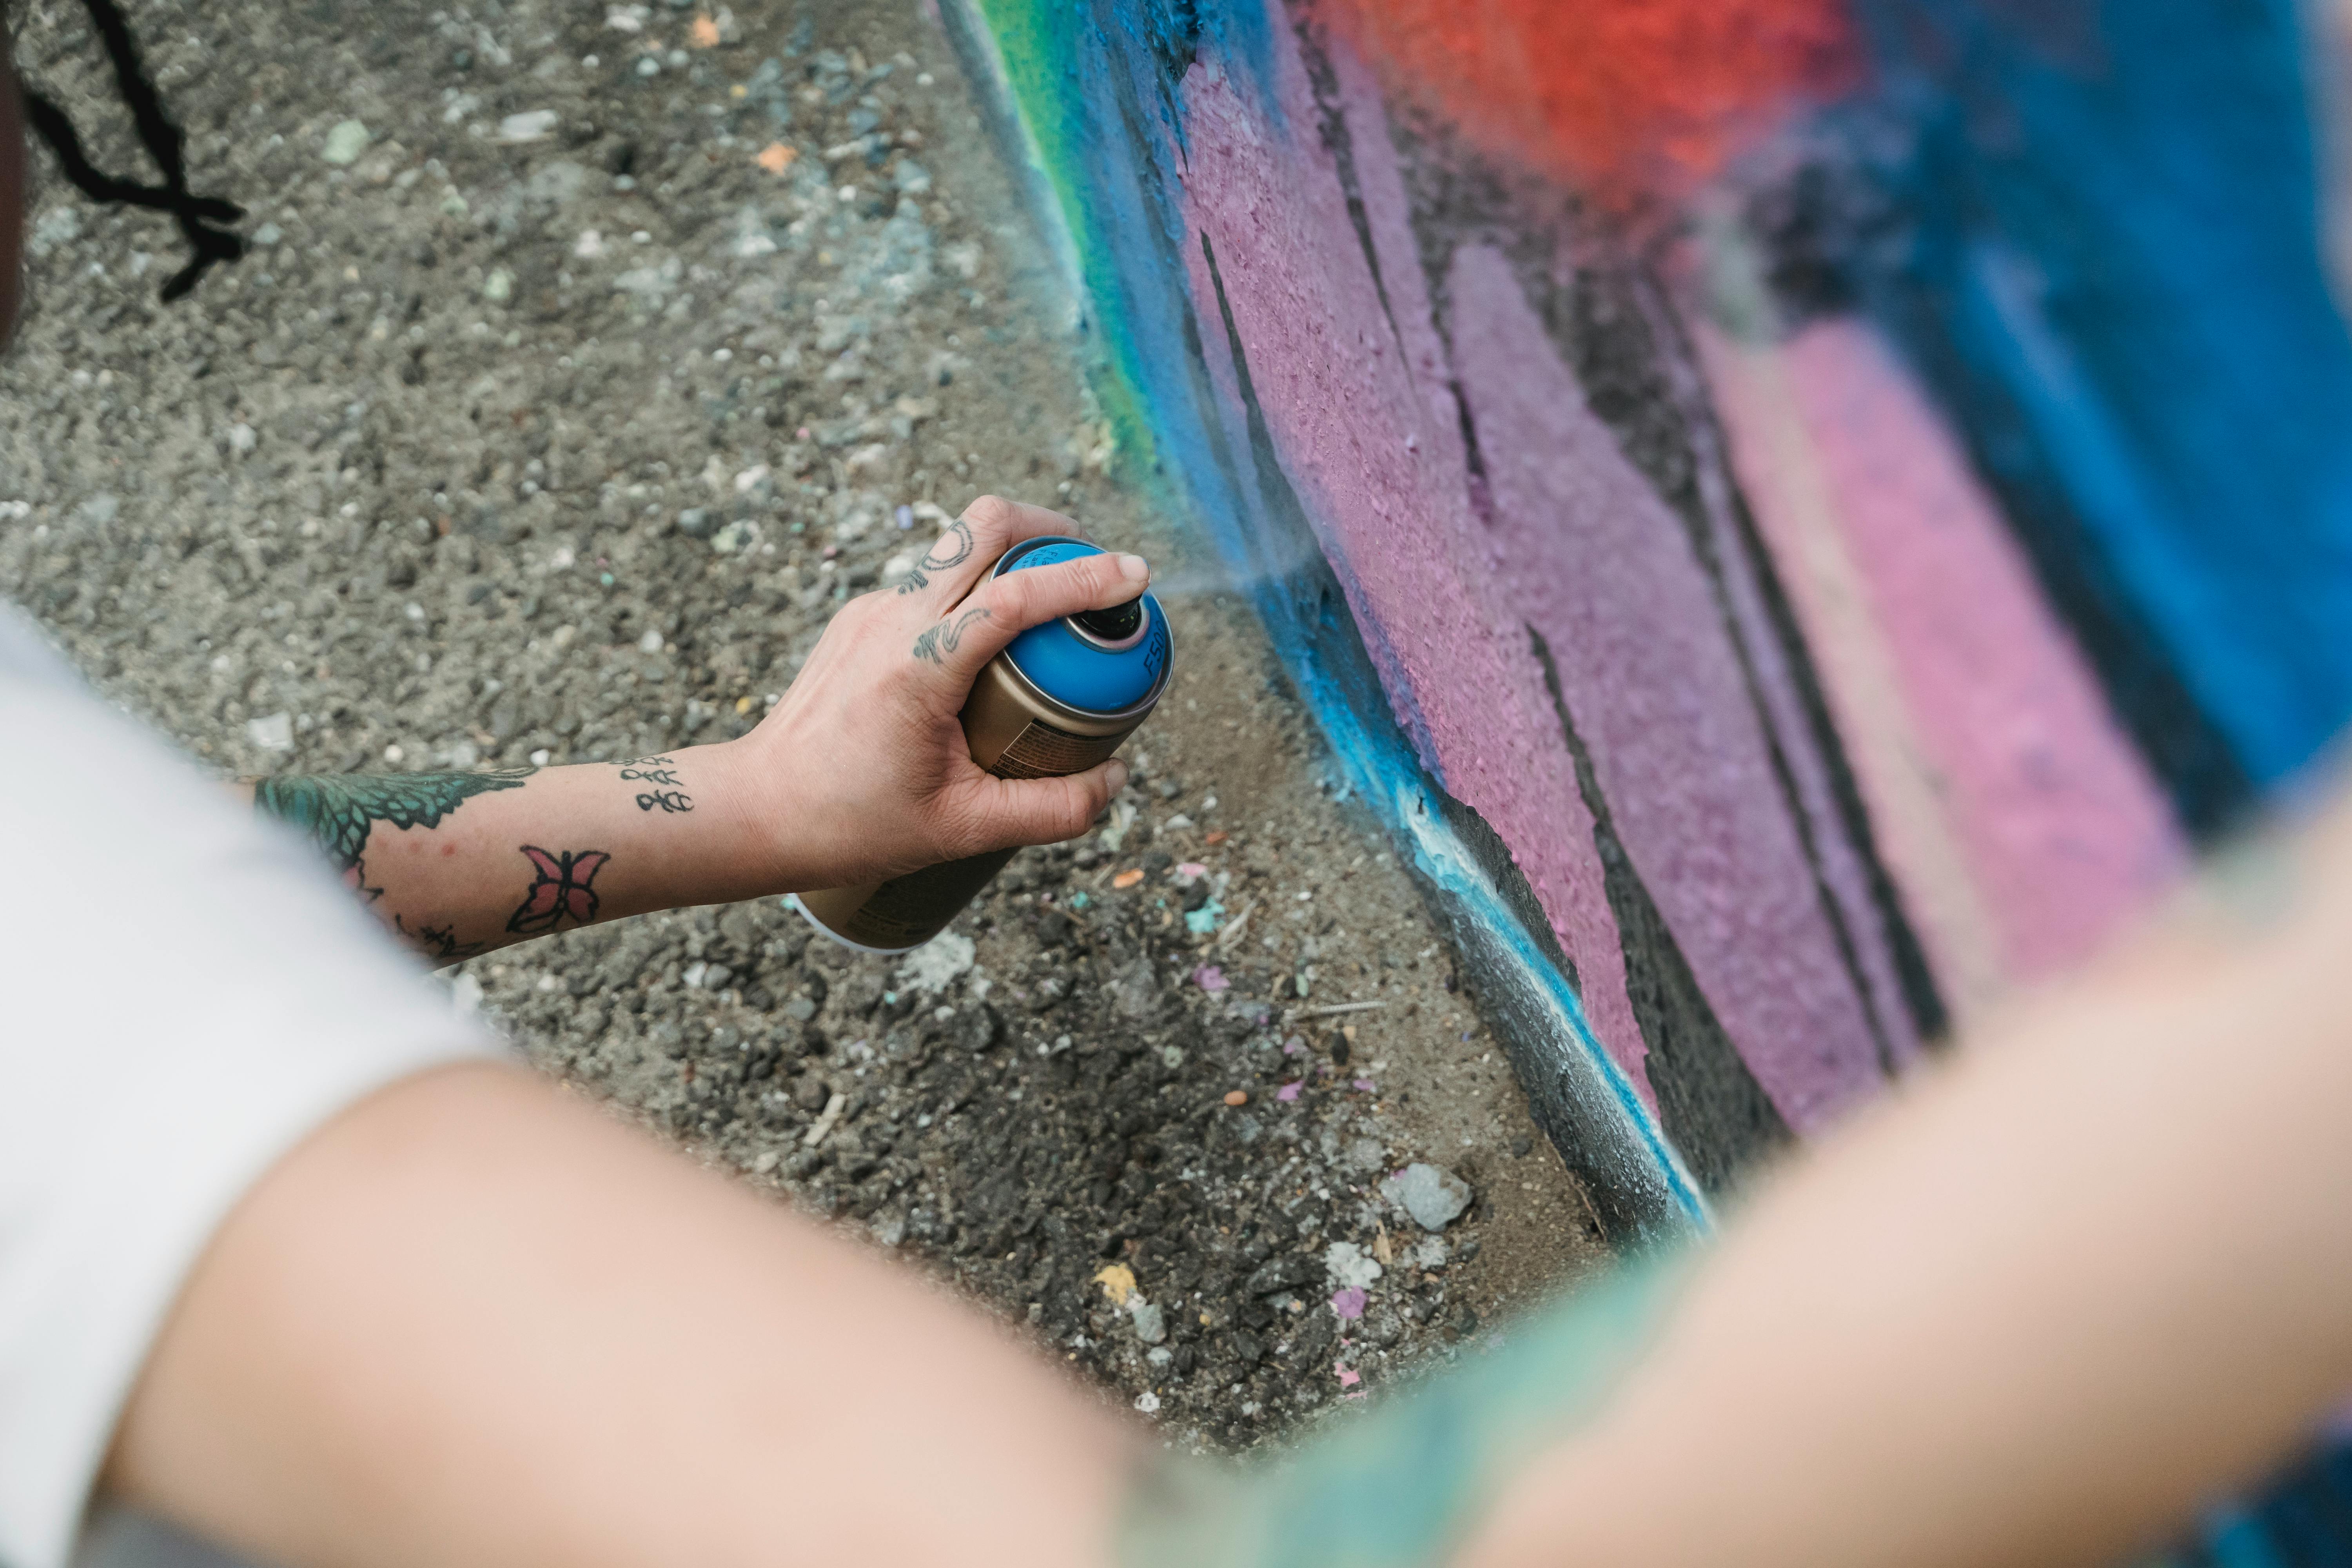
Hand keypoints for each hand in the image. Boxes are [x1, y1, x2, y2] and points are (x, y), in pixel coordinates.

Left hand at [719, 497, 1147, 889]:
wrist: (755, 811)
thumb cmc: (849, 824)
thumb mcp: (962, 830)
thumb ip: (1050, 810)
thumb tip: (1115, 779)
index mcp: (918, 668)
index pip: (1015, 597)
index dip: (1084, 578)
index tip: (1137, 575)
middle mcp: (892, 621)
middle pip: (982, 526)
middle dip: (1051, 529)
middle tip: (1094, 564)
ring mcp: (871, 611)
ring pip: (956, 545)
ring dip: (1012, 557)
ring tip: (1051, 608)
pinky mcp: (860, 618)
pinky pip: (932, 580)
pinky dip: (976, 589)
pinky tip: (992, 645)